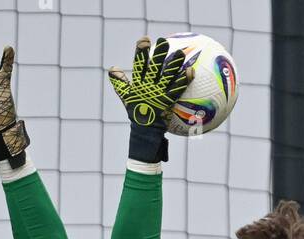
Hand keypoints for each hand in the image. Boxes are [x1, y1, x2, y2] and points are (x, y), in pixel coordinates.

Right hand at [108, 36, 192, 161]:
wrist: (144, 134)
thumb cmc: (136, 114)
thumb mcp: (126, 97)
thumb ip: (120, 83)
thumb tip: (112, 69)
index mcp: (138, 85)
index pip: (138, 65)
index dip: (141, 52)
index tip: (145, 39)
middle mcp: (148, 88)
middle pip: (153, 68)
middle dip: (158, 54)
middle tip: (163, 41)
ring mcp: (158, 95)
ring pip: (166, 77)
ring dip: (174, 65)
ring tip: (180, 53)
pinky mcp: (167, 103)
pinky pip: (177, 90)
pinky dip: (184, 81)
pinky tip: (191, 72)